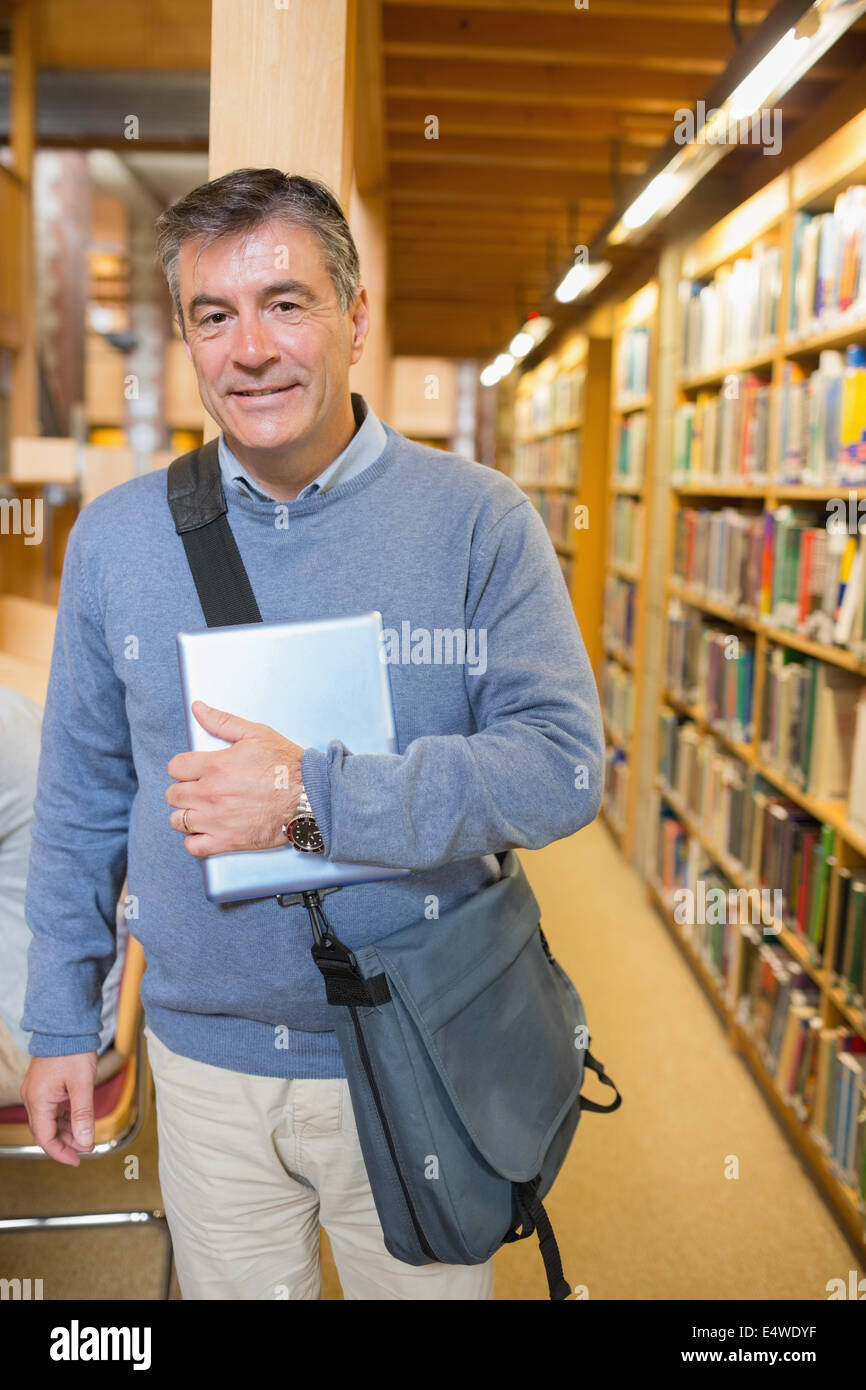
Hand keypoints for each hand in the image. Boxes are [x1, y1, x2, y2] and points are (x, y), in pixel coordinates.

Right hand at [20, 1053, 96, 1165]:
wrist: (66, 1027)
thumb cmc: (73, 1052)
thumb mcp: (82, 1085)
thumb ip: (83, 1115)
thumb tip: (85, 1142)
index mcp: (38, 1100)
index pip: (45, 1138)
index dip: (61, 1153)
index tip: (77, 1160)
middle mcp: (32, 1098)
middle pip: (45, 1131)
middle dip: (65, 1143)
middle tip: (86, 1148)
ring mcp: (36, 1092)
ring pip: (49, 1121)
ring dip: (66, 1131)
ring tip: (85, 1136)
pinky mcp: (43, 1086)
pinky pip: (51, 1110)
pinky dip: (64, 1118)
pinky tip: (78, 1121)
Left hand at [166, 701, 304, 856]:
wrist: (310, 797)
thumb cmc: (287, 765)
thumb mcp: (256, 734)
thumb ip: (222, 722)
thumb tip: (198, 709)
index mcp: (215, 766)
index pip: (175, 767)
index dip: (183, 767)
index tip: (194, 770)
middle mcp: (210, 794)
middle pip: (173, 795)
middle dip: (183, 789)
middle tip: (200, 788)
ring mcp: (217, 820)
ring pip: (178, 820)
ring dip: (186, 814)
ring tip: (201, 809)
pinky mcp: (227, 841)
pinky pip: (193, 846)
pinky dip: (194, 840)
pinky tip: (205, 830)